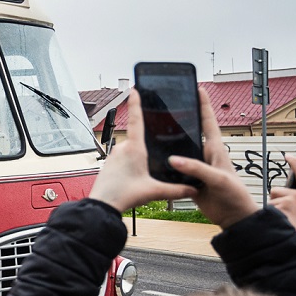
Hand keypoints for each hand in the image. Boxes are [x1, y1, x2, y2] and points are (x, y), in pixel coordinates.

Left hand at [88, 89, 198, 213]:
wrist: (102, 205)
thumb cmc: (123, 195)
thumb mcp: (154, 191)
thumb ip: (176, 190)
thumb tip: (193, 189)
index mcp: (134, 148)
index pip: (136, 119)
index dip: (136, 103)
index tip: (135, 89)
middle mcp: (122, 148)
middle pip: (138, 139)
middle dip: (146, 148)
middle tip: (150, 163)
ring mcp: (114, 155)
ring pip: (131, 151)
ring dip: (138, 158)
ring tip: (141, 175)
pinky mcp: (109, 163)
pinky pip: (123, 159)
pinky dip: (130, 165)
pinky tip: (133, 177)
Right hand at [165, 88, 258, 227]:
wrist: (234, 217)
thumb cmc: (235, 195)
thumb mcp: (218, 179)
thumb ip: (197, 169)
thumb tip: (175, 160)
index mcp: (216, 150)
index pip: (208, 122)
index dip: (204, 105)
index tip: (198, 89)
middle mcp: (205, 156)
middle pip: (191, 134)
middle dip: (181, 120)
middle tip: (169, 106)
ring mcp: (197, 168)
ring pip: (181, 151)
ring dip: (171, 144)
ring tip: (156, 131)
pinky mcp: (190, 180)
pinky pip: (176, 169)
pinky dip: (167, 165)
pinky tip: (157, 162)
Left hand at [268, 156, 295, 247]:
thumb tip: (281, 200)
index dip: (295, 163)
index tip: (288, 156)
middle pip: (276, 191)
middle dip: (277, 201)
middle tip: (287, 216)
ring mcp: (289, 200)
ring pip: (270, 203)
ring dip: (274, 212)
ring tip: (286, 223)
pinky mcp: (280, 206)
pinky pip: (266, 211)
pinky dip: (270, 217)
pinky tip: (281, 224)